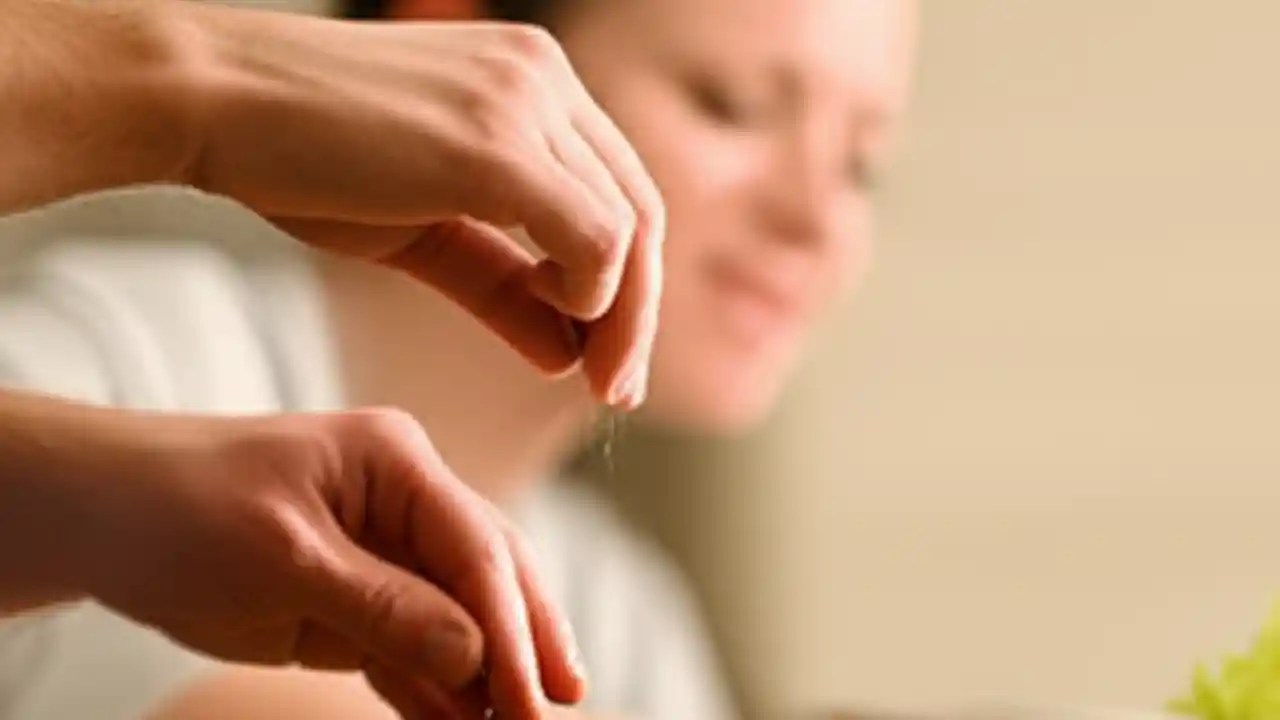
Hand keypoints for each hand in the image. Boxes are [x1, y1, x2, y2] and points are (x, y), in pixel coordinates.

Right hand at [0, 0, 663, 407]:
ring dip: (623, 318)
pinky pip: (594, 236)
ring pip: (630, 228)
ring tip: (597, 379)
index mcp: (533, 81)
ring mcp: (525, 102)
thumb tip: (567, 351)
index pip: (619, 189)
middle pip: (640, 209)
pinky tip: (555, 323)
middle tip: (619, 391)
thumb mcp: (425, 229)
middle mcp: (545, 77)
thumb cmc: (303, 158)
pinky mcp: (496, 144)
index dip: (627, 281)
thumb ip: (502, 282)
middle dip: (637, 312)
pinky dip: (592, 294)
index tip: (606, 358)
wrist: (212, 99)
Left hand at [2, 394, 582, 719]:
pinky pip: (412, 652)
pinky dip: (437, 692)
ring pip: (459, 620)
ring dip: (488, 676)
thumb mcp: (282, 558)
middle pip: (489, 577)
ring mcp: (385, 555)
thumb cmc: (183, 510)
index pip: (475, 548)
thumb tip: (475, 658)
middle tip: (560, 709)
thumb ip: (383, 606)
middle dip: (528, 642)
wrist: (104, 518)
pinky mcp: (357, 602)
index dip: (511, 626)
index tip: (534, 698)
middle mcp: (405, 503)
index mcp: (397, 463)